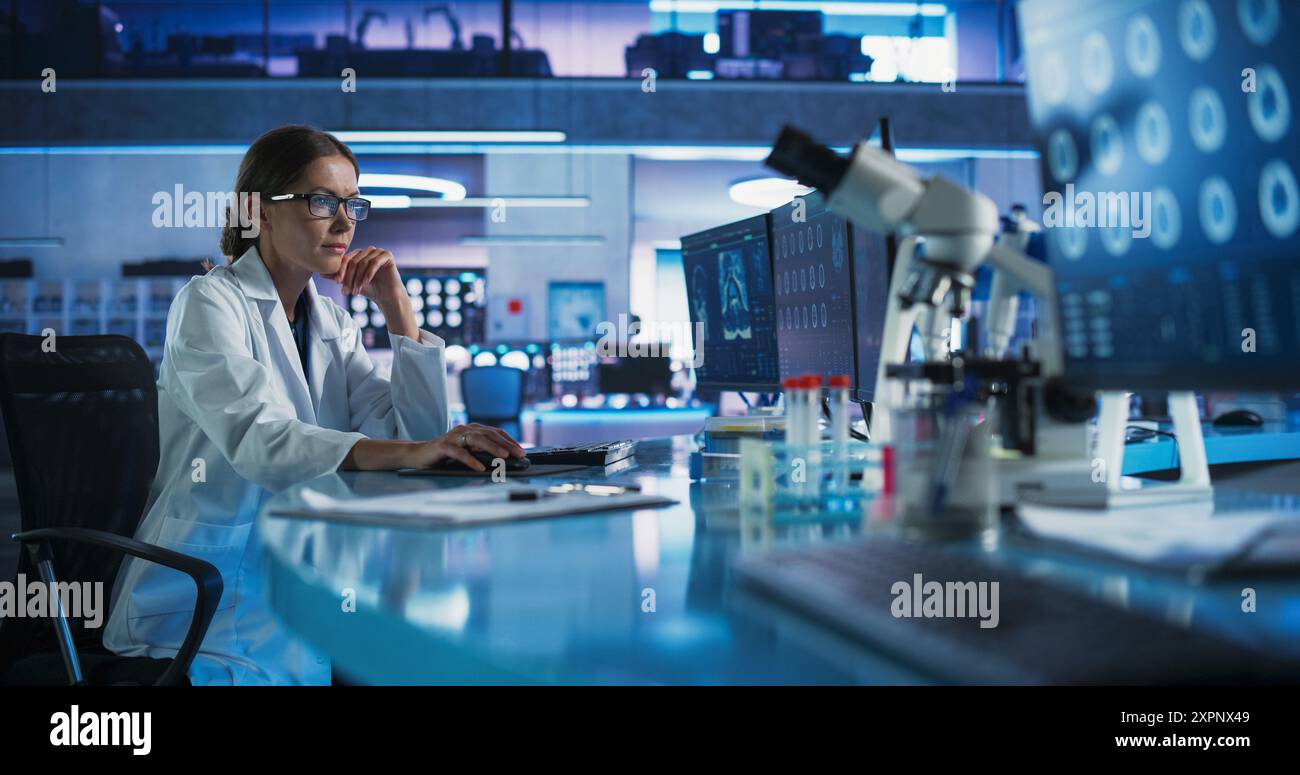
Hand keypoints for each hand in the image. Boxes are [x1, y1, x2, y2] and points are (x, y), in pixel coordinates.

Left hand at [323, 246, 417, 337]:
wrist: (386, 296)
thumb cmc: (369, 289)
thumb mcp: (351, 283)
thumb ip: (338, 277)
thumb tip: (321, 274)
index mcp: (358, 254)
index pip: (346, 259)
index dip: (341, 271)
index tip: (338, 282)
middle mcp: (368, 250)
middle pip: (354, 261)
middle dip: (350, 277)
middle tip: (348, 290)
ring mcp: (378, 251)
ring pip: (363, 262)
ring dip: (358, 278)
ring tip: (356, 291)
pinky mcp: (387, 255)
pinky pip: (375, 262)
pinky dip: (369, 273)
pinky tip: (366, 283)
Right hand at [407, 424, 527, 471]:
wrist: (419, 455)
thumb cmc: (446, 455)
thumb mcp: (468, 451)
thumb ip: (482, 451)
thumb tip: (505, 459)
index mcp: (472, 429)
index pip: (496, 432)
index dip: (510, 441)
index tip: (521, 451)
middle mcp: (465, 429)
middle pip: (489, 434)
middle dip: (506, 444)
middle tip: (519, 454)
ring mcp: (454, 436)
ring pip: (477, 439)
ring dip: (493, 448)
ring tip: (504, 456)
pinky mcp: (443, 446)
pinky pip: (459, 453)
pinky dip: (471, 460)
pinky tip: (480, 467)